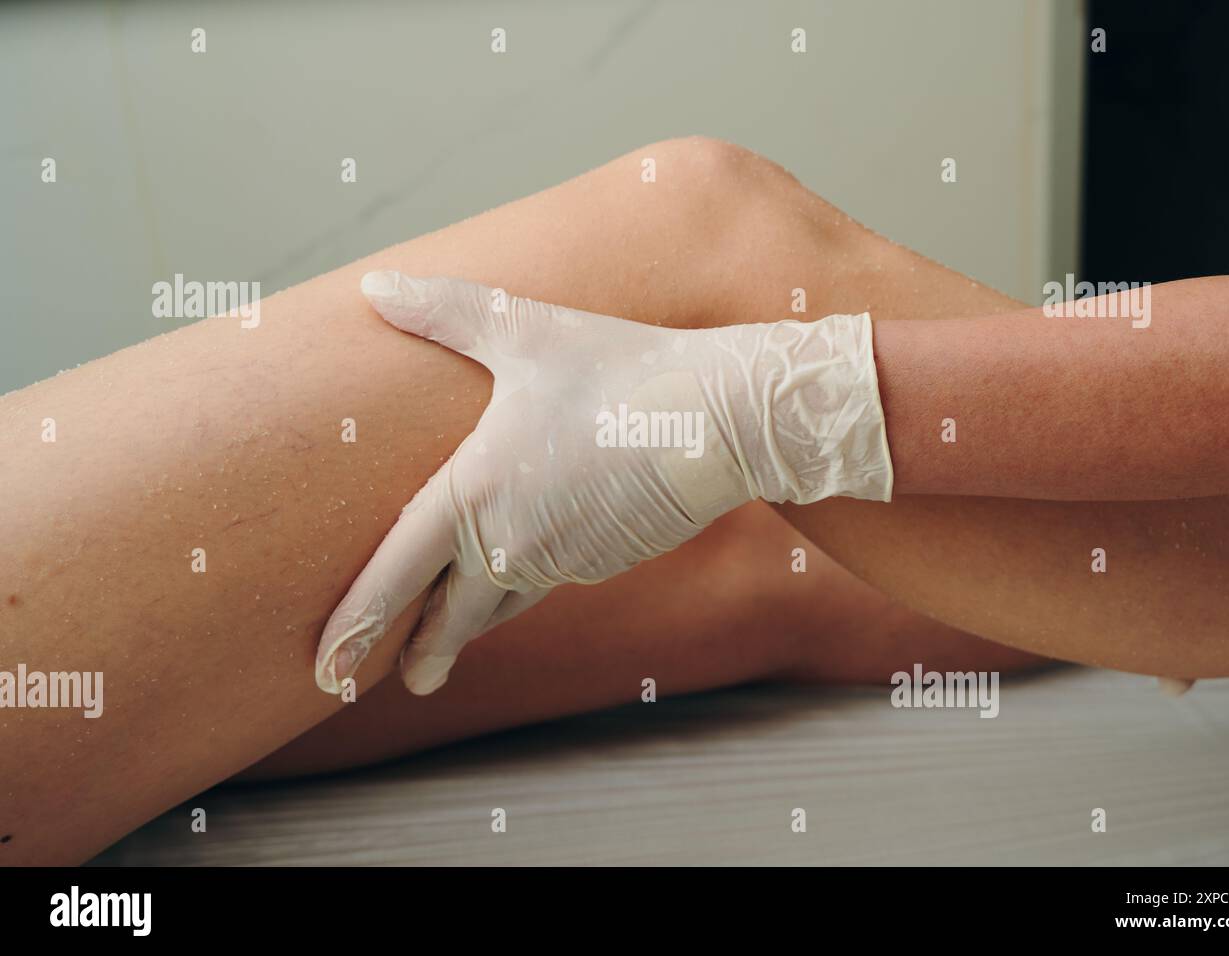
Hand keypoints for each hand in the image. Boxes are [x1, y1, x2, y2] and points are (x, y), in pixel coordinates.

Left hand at [315, 273, 891, 694]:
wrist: (722, 417)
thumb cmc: (623, 370)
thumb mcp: (527, 332)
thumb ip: (445, 313)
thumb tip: (375, 283)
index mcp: (479, 492)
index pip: (399, 571)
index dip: (358, 621)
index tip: (327, 667)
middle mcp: (513, 541)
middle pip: (443, 613)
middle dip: (402, 651)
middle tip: (354, 685)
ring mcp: (561, 559)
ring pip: (494, 607)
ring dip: (456, 634)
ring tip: (430, 663)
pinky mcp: (600, 560)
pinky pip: (540, 587)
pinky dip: (510, 599)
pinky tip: (507, 593)